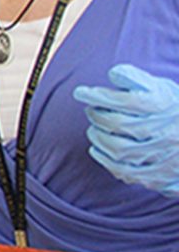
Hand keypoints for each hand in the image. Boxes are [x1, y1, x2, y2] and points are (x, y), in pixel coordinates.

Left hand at [73, 64, 178, 195]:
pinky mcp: (158, 177)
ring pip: (119, 150)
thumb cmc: (173, 110)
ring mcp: (163, 157)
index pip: (128, 100)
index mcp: (166, 108)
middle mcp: (167, 133)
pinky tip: (96, 148)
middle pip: (120, 125)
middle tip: (90, 110)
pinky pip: (124, 171)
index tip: (81, 92)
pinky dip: (104, 160)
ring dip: (98, 137)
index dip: (99, 96)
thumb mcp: (161, 89)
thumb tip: (112, 74)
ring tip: (94, 129)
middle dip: (97, 116)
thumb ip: (137, 79)